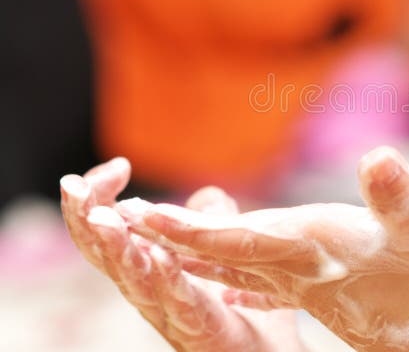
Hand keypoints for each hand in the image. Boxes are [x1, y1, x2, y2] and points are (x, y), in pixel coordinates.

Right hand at [60, 160, 306, 351]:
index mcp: (152, 276)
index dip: (103, 201)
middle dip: (88, 220)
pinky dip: (166, 278)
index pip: (115, 235)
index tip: (114, 169)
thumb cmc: (243, 319)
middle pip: (108, 257)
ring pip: (134, 280)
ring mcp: (172, 317)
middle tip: (73, 186)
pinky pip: (178, 303)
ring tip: (104, 217)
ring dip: (118, 248)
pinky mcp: (200, 332)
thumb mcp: (227, 259)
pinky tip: (158, 255)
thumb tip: (205, 198)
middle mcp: (153, 297)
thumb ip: (211, 228)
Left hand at [122, 147, 408, 351]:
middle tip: (119, 217)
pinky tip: (224, 280)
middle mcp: (299, 267)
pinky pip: (260, 282)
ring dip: (192, 251)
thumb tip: (380, 158)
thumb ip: (398, 196)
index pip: (236, 238)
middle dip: (172, 236)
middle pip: (221, 251)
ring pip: (234, 265)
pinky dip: (233, 274)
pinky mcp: (319, 292)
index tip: (140, 218)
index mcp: (315, 246)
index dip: (187, 229)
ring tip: (155, 237)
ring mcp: (305, 284)